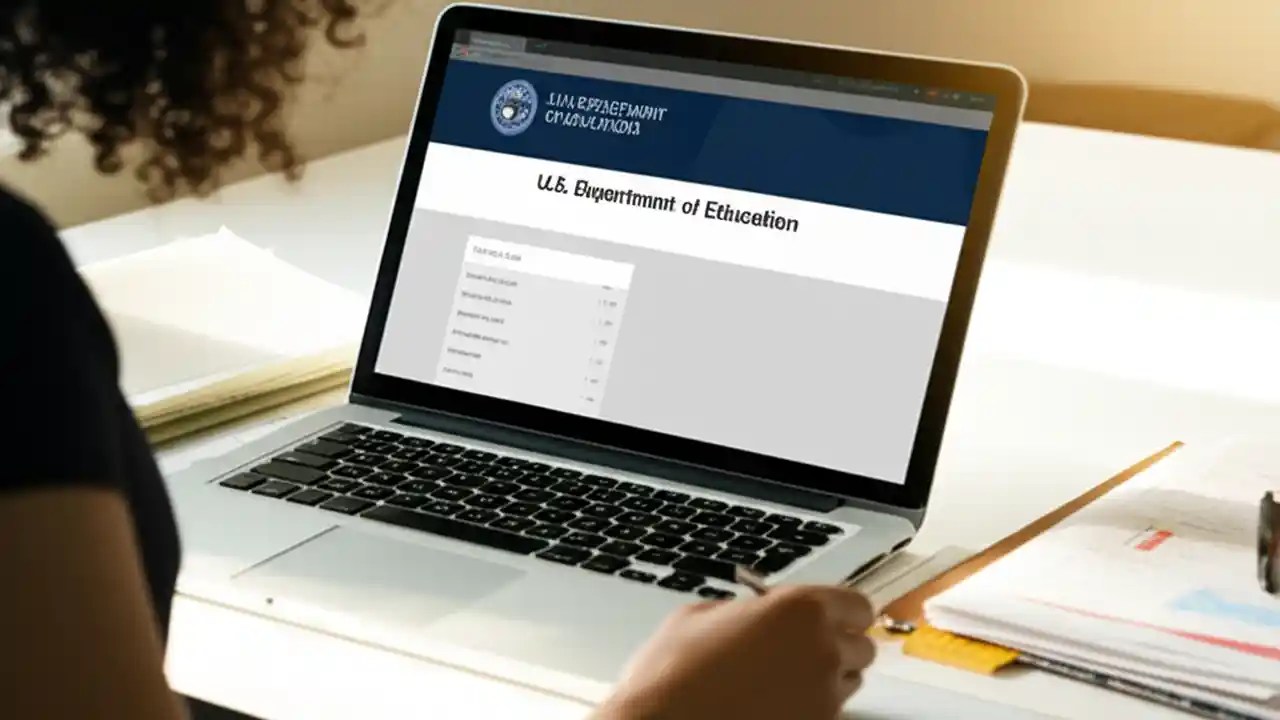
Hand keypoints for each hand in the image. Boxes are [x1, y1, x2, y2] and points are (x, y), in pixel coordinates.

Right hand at [595, 585, 875, 719]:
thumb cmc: (673, 670)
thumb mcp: (702, 615)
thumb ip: (746, 610)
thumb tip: (755, 614)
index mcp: (800, 610)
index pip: (857, 606)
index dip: (842, 612)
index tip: (828, 616)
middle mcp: (822, 651)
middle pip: (861, 647)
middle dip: (837, 646)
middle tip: (801, 649)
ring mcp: (822, 698)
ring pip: (848, 683)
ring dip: (826, 678)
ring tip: (783, 679)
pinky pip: (827, 712)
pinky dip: (809, 706)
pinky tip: (773, 703)